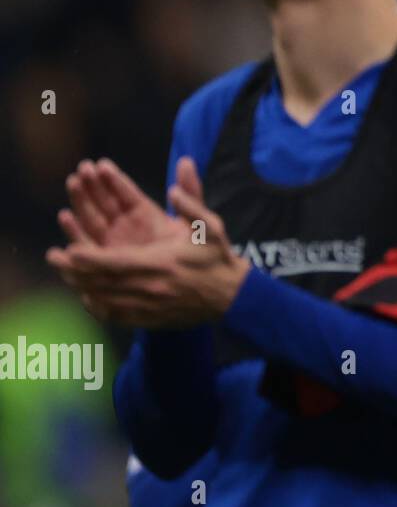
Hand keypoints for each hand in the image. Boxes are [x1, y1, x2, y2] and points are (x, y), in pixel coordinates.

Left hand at [46, 158, 249, 327]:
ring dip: (81, 286)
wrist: (231, 296)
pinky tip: (88, 297)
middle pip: (101, 282)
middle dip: (74, 270)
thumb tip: (174, 188)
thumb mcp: (211, 227)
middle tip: (54, 257)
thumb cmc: (218, 258)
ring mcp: (148, 306)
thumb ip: (192, 205)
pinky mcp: (150, 319)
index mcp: (160, 263)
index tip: (68, 250)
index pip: (114, 262)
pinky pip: (115, 315)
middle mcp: (150, 287)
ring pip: (104, 299)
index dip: (87, 258)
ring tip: (65, 274)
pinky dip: (97, 306)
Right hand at [60, 156, 199, 246]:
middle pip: (104, 202)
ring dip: (81, 201)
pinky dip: (76, 231)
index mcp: (144, 213)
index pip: (125, 192)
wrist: (185, 283)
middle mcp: (125, 224)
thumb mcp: (197, 219)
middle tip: (83, 168)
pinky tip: (66, 216)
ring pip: (92, 218)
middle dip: (92, 184)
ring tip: (74, 182)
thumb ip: (191, 192)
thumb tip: (188, 160)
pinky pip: (87, 243)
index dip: (114, 178)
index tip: (102, 164)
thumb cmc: (193, 250)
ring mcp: (112, 240)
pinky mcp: (104, 258)